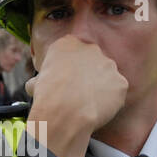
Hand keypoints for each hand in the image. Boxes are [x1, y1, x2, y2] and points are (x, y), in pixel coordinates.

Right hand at [25, 36, 127, 156]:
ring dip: (100, 88)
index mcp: (68, 43)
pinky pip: (116, 92)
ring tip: (88, 105)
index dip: (69, 70)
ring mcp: (109, 65)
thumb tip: (36, 86)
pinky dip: (110, 102)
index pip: (72, 52)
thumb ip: (43, 78)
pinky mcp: (120, 82)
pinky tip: (98, 111)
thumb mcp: (35, 82)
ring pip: (106, 76)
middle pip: (92, 61)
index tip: (66, 83)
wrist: (65, 112)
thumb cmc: (46, 98)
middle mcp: (91, 49)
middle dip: (87, 76)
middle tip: (79, 95)